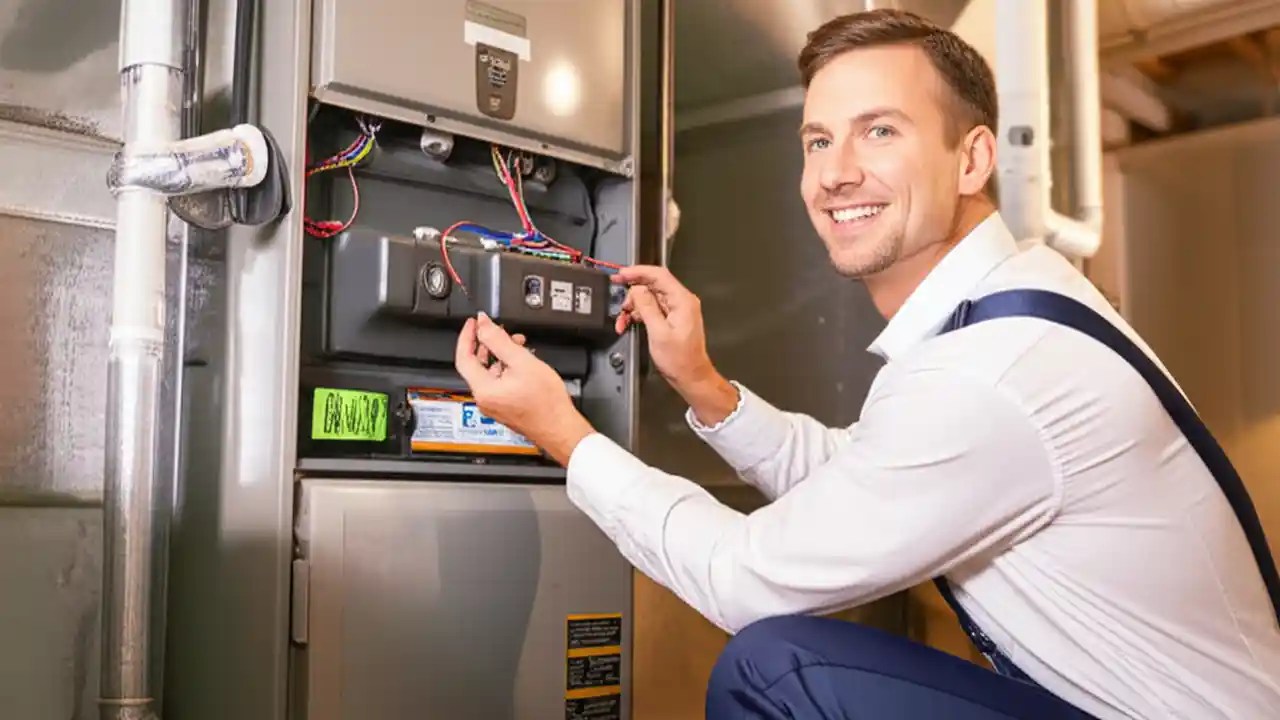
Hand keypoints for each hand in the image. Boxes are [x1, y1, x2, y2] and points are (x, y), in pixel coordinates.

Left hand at [454, 313, 594, 464]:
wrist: (560, 428)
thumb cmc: (547, 404)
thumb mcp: (522, 362)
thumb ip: (499, 340)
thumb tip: (483, 324)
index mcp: (483, 390)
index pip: (463, 357)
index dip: (467, 336)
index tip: (473, 322)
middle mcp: (485, 399)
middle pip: (476, 365)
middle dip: (488, 344)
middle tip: (498, 329)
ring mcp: (495, 405)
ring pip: (489, 373)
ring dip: (500, 355)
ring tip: (517, 344)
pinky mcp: (505, 407)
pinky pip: (499, 382)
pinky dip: (506, 368)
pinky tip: (521, 362)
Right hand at [612, 265, 738, 425]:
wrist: (690, 376)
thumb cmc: (680, 360)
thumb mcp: (658, 333)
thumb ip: (647, 307)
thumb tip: (637, 289)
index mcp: (682, 301)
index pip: (659, 275)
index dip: (638, 272)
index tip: (622, 274)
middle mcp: (681, 301)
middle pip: (653, 285)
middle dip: (633, 292)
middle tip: (619, 299)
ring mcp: (677, 309)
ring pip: (649, 297)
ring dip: (633, 306)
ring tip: (623, 318)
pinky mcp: (671, 318)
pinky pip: (652, 308)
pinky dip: (639, 313)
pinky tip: (629, 322)